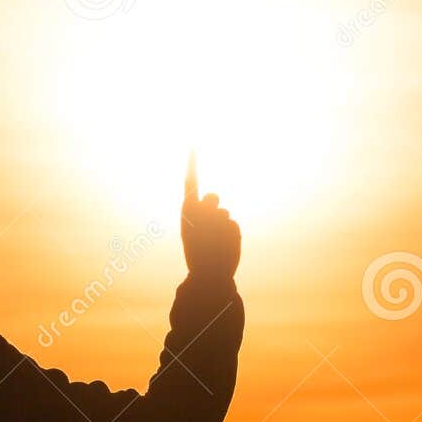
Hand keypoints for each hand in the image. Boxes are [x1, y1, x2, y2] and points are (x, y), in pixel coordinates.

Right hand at [180, 150, 239, 281]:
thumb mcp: (191, 230)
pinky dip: (231, 236)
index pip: (190, 182)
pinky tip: (224, 247)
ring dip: (222, 225)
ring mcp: (219, 219)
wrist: (209, 277)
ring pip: (225, 213)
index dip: (192, 162)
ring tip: (216, 243)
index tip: (194, 143)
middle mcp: (201, 212)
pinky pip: (234, 225)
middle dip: (215, 207)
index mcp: (186, 212)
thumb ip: (199, 212)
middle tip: (210, 225)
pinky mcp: (234, 227)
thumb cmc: (196, 253)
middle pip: (214, 197)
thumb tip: (211, 199)